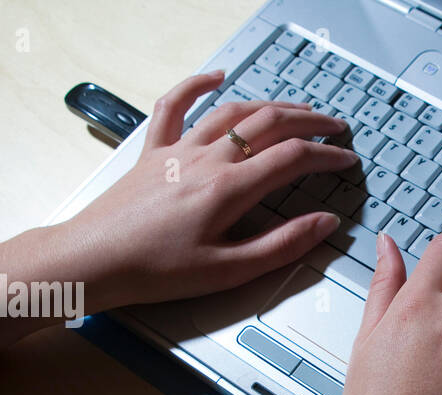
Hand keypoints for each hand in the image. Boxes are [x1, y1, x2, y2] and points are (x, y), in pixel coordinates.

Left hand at [56, 72, 357, 311]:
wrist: (94, 260)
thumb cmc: (156, 271)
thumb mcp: (229, 271)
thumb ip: (282, 245)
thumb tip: (324, 224)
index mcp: (229, 189)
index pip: (292, 159)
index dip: (326, 156)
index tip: (346, 160)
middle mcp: (206, 159)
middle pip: (269, 124)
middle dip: (310, 122)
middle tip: (335, 128)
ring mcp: (178, 149)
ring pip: (233, 111)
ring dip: (271, 105)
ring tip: (297, 109)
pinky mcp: (153, 151)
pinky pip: (175, 105)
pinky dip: (197, 85)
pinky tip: (216, 77)